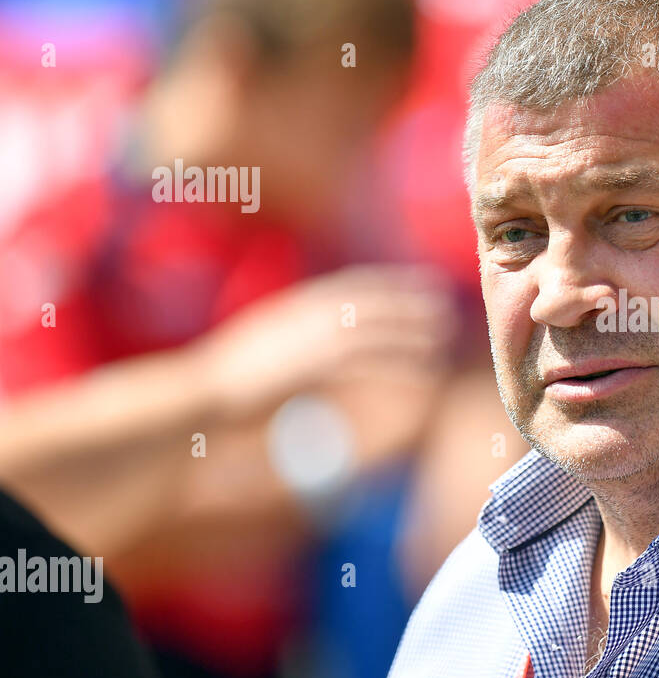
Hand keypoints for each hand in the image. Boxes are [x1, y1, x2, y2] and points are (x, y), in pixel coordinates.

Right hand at [189, 264, 456, 420]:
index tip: (412, 282)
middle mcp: (303, 316)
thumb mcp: (261, 353)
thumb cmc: (223, 386)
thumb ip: (292, 345)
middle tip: (441, 298)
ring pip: (374, 328)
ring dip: (411, 329)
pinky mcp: (312, 366)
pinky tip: (423, 370)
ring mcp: (307, 339)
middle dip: (406, 298)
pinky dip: (398, 364)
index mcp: (291, 308)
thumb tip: (316, 353)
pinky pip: (368, 362)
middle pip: (367, 300)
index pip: (347, 287)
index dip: (383, 283)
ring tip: (443, 333)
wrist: (196, 396)